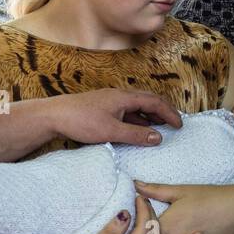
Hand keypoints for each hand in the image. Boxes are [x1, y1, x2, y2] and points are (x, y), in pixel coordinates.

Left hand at [48, 88, 182, 146]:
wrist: (53, 116)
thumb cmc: (81, 121)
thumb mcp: (111, 131)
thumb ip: (136, 135)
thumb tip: (159, 137)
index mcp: (124, 97)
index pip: (154, 101)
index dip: (169, 113)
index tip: (179, 125)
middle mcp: (119, 96)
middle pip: (147, 101)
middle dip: (163, 111)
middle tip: (174, 124)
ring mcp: (110, 101)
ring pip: (136, 107)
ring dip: (150, 116)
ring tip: (159, 128)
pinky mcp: (102, 109)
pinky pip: (126, 112)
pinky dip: (136, 120)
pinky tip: (136, 130)